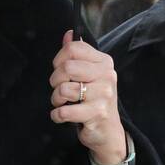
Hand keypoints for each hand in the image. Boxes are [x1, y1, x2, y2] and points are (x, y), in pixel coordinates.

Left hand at [49, 30, 126, 164]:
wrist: (108, 131)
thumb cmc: (95, 100)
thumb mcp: (89, 74)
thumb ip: (79, 54)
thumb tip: (69, 34)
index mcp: (104, 62)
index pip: (73, 49)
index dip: (59, 60)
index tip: (61, 71)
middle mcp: (107, 75)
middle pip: (67, 67)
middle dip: (55, 80)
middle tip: (60, 90)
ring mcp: (103, 94)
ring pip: (64, 89)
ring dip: (56, 99)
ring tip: (63, 103)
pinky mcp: (97, 113)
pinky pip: (64, 111)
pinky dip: (57, 115)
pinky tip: (63, 116)